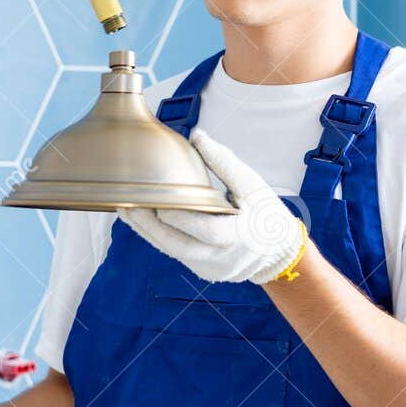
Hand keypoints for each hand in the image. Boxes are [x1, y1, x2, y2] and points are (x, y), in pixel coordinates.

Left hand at [119, 130, 306, 284]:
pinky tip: (144, 222)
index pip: (201, 228)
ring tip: (127, 211)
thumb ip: (223, 161)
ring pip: (171, 252)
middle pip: (176, 245)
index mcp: (237, 235)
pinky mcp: (203, 271)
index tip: (154, 196)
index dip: (175, 214)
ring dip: (147, 231)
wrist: (278, 252)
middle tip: (128, 204)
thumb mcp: (251, 184)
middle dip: (149, 225)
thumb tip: (197, 135)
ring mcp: (210, 268)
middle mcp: (220, 258)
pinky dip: (159, 238)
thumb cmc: (266, 213)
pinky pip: (176, 254)